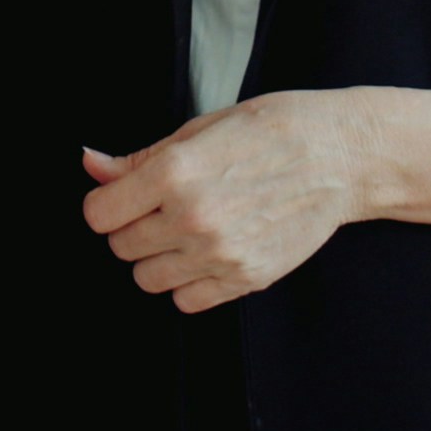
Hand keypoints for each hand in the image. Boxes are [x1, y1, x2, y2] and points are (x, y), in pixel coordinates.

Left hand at [80, 91, 370, 312]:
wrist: (339, 156)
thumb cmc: (271, 131)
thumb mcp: (199, 129)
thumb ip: (140, 158)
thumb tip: (91, 166)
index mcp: (175, 172)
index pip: (100, 214)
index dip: (106, 205)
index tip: (123, 198)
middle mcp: (192, 218)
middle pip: (121, 246)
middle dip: (132, 227)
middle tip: (161, 208)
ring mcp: (220, 253)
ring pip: (147, 278)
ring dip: (157, 257)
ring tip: (184, 231)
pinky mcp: (246, 278)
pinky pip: (187, 301)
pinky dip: (188, 282)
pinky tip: (206, 253)